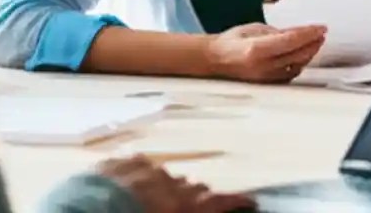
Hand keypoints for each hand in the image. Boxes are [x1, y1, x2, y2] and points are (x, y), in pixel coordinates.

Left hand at [95, 155, 252, 212]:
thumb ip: (189, 211)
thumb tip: (204, 201)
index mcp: (184, 207)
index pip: (221, 201)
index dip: (238, 200)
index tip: (251, 201)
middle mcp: (170, 184)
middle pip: (194, 188)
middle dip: (195, 197)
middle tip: (191, 208)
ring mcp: (144, 170)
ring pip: (165, 176)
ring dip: (164, 187)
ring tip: (153, 200)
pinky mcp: (119, 163)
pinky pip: (137, 166)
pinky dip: (139, 176)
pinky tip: (131, 184)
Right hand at [204, 23, 325, 82]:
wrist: (215, 60)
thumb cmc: (232, 41)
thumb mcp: (254, 29)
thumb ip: (277, 32)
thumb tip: (299, 33)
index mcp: (257, 49)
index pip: (291, 40)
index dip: (309, 33)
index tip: (322, 27)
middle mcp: (263, 65)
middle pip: (297, 54)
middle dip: (313, 43)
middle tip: (322, 33)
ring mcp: (266, 78)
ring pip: (297, 66)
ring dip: (309, 54)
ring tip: (317, 42)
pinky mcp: (268, 84)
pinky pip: (290, 74)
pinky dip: (300, 64)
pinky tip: (305, 55)